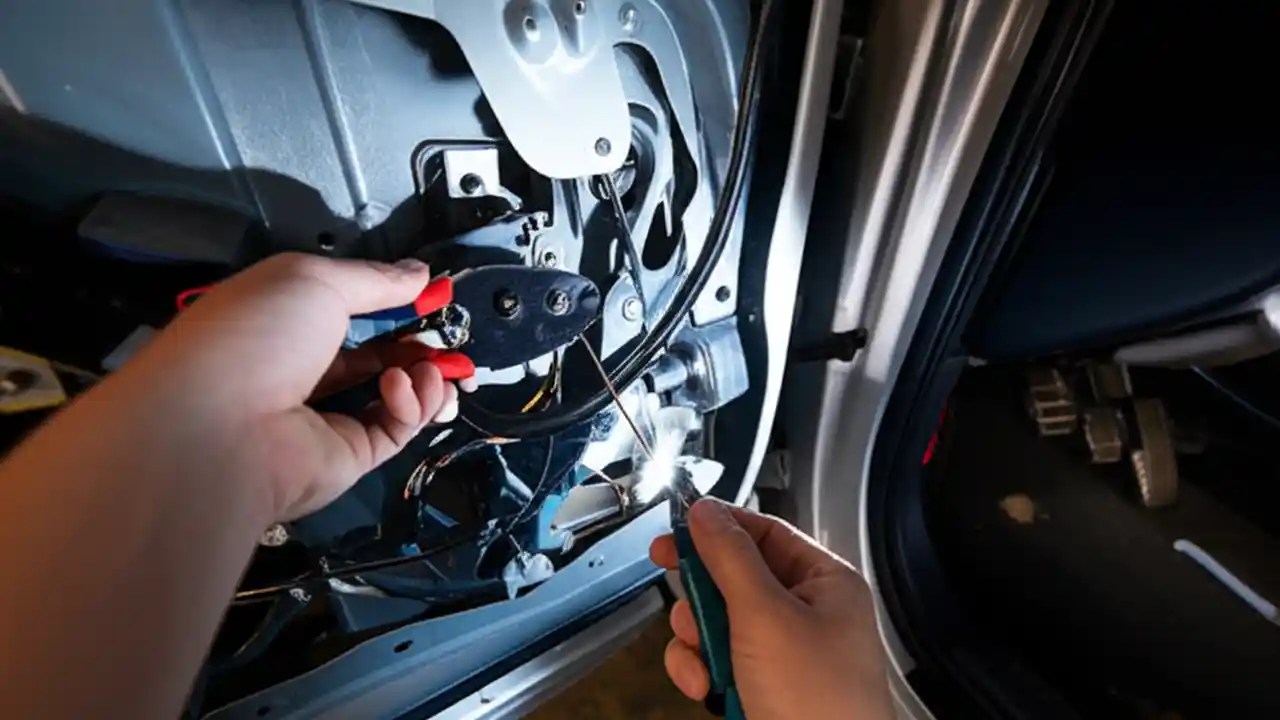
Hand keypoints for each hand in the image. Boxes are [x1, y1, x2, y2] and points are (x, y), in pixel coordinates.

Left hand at [118, 253, 458, 521]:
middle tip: (451, 332)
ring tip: (436, 363)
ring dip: (425, 373)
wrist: (217, 430)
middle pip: (377, 352)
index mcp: (285, 320)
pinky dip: (413, 404)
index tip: (433, 294)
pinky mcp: (348, 456)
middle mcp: (303, 368)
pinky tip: (409, 384)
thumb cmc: (254, 336)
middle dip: (420, 341)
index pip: (349, 308)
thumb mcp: (313, 281)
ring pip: (393, 393)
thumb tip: (420, 273)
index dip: (393, 300)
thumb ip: (374, 279)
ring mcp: (325, 416)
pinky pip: (394, 427)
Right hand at [649, 499, 893, 719]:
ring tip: (707, 663)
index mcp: (824, 583)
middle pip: (732, 578)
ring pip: (716, 622)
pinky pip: (716, 660)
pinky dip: (702, 672)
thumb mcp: (766, 616)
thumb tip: (705, 513)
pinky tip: (707, 689)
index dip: (718, 529)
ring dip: (698, 642)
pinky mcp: (759, 686)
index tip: (675, 531)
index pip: (764, 532)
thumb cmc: (821, 703)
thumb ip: (730, 559)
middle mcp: (806, 613)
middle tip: (688, 606)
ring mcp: (781, 653)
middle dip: (703, 598)